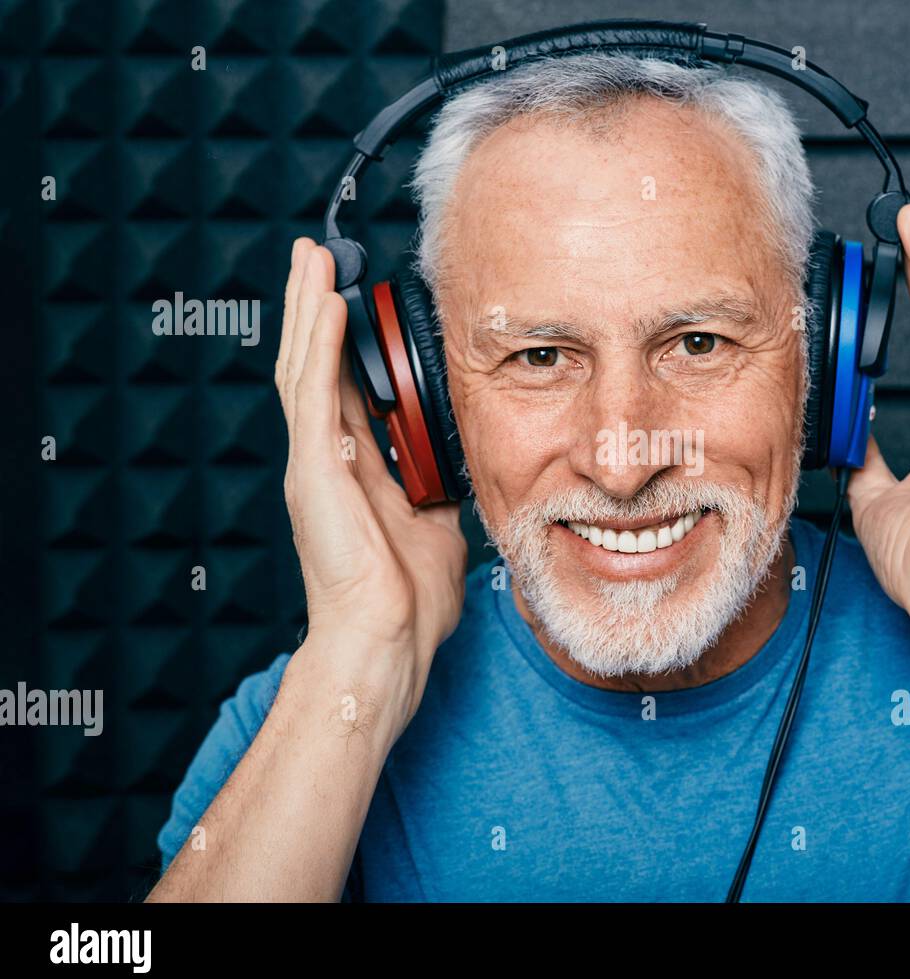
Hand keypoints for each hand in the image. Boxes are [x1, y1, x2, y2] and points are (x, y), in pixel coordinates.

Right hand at [275, 238, 466, 735]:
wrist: (388, 641)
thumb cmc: (408, 598)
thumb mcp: (435, 524)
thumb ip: (437, 487)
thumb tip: (456, 466)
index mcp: (352, 469)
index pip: (342, 388)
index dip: (343, 341)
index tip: (352, 296)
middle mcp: (326, 459)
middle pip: (314, 366)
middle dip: (315, 308)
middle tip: (318, 257)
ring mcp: (315, 464)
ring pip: (304, 368)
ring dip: (308, 309)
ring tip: (311, 259)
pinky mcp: (315, 473)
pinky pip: (314, 397)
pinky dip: (319, 347)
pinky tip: (325, 305)